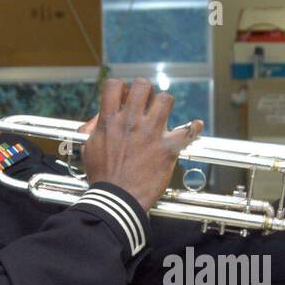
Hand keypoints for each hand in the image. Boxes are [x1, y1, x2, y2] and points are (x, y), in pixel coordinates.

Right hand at [78, 78, 202, 211]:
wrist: (117, 199)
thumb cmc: (102, 177)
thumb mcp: (89, 148)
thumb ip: (94, 128)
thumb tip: (100, 117)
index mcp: (110, 120)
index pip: (114, 85)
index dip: (121, 88)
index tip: (125, 97)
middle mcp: (131, 121)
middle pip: (143, 85)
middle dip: (145, 91)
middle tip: (146, 103)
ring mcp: (151, 132)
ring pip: (166, 99)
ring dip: (165, 105)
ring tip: (163, 115)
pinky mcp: (168, 147)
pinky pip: (188, 130)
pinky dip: (194, 127)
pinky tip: (195, 126)